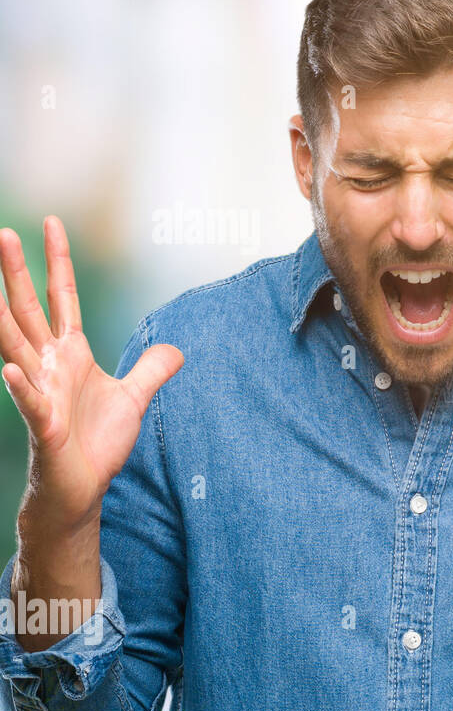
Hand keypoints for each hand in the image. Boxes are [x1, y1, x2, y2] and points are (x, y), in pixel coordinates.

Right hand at [1, 217, 183, 523]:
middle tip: (3, 233)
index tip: (52, 223)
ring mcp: (40, 393)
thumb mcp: (134, 398)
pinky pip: (29, 402)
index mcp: (70, 353)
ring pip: (16, 346)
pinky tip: (11, 368)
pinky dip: (21, 385)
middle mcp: (48, 365)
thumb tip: (176, 349)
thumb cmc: (98, 442)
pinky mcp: (43, 426)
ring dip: (2, 317)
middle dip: (17, 273)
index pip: (60, 297)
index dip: (58, 262)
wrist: (83, 487)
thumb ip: (151, 369)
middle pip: (28, 310)